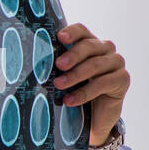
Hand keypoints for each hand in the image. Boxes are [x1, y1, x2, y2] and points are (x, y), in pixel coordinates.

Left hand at [52, 24, 129, 149]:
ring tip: (58, 85)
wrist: (93, 118)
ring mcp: (116, 63)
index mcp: (89, 44)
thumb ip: (54, 67)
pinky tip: (70, 100)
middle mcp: (105, 49)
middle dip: (72, 55)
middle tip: (58, 65)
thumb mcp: (63, 77)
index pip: (82, 31)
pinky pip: (103, 83)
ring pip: (96, 64)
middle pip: (89, 46)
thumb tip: (26, 61)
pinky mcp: (123, 79)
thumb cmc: (73, 92)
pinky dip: (84, 92)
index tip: (59, 37)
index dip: (72, 32)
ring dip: (75, 75)